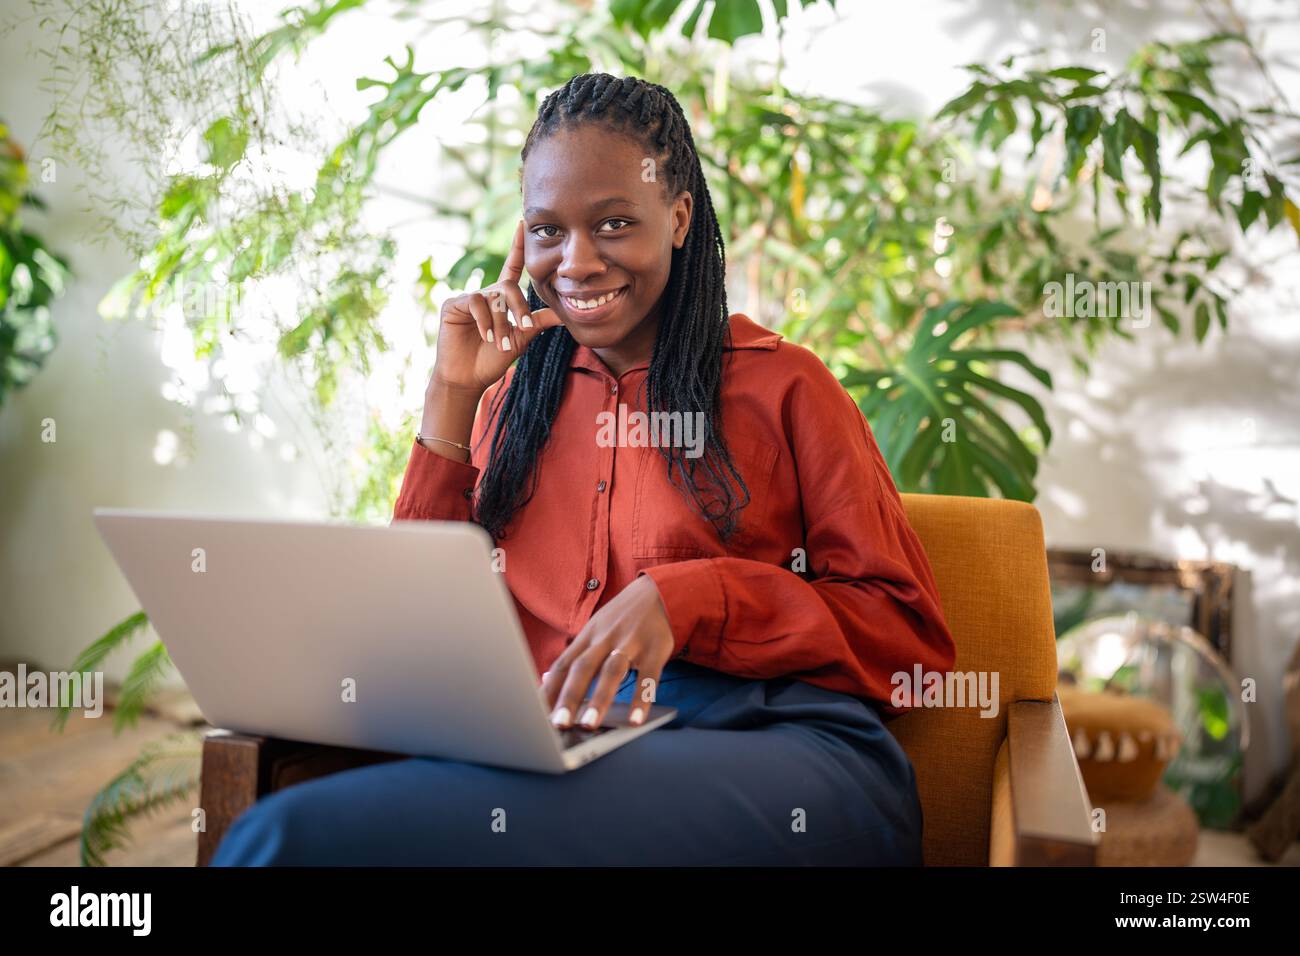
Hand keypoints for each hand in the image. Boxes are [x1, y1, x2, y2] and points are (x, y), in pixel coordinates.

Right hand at [429, 219, 562, 395]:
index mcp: (501, 298)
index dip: (518, 246)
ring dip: (501, 323)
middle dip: (518, 308)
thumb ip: (539, 322)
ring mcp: (467, 297)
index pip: (512, 267)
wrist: (468, 377)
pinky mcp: (452, 304)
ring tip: (500, 343)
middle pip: (509, 287)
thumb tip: (566, 313)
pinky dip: (484, 320)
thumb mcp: (521, 338)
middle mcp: (485, 293)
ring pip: (493, 299)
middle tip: (523, 328)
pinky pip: (474, 303)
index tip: (523, 224)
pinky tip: (485, 335)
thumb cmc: (493, 358)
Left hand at [541, 575, 675, 729]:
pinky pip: (648, 676)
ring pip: (612, 671)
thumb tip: (543, 680)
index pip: (563, 665)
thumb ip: (573, 657)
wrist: (657, 591)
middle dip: (569, 697)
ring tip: (589, 724)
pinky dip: (642, 698)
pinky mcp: (655, 649)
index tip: (536, 715)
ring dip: (600, 698)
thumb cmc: (621, 618)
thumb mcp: (594, 630)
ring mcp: (630, 643)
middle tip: (558, 724)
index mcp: (587, 637)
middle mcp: (605, 639)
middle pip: (583, 668)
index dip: (548, 690)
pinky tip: (636, 719)